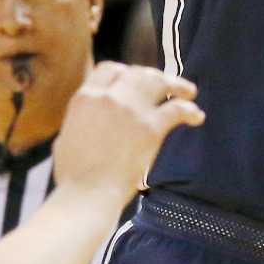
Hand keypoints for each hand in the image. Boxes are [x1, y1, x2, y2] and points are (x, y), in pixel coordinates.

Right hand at [52, 63, 203, 199]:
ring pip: (159, 82)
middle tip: (165, 84)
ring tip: (189, 91)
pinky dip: (190, 110)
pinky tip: (197, 116)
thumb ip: (81, 119)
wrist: (87, 194)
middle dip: (152, 75)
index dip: (125, 72)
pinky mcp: (151, 128)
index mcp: (85, 97)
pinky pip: (177, 109)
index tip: (134, 80)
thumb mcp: (66, 136)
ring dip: (177, 84)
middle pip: (136, 72)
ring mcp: (131, 110)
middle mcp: (109, 97)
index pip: (109, 69)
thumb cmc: (72, 176)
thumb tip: (88, 117)